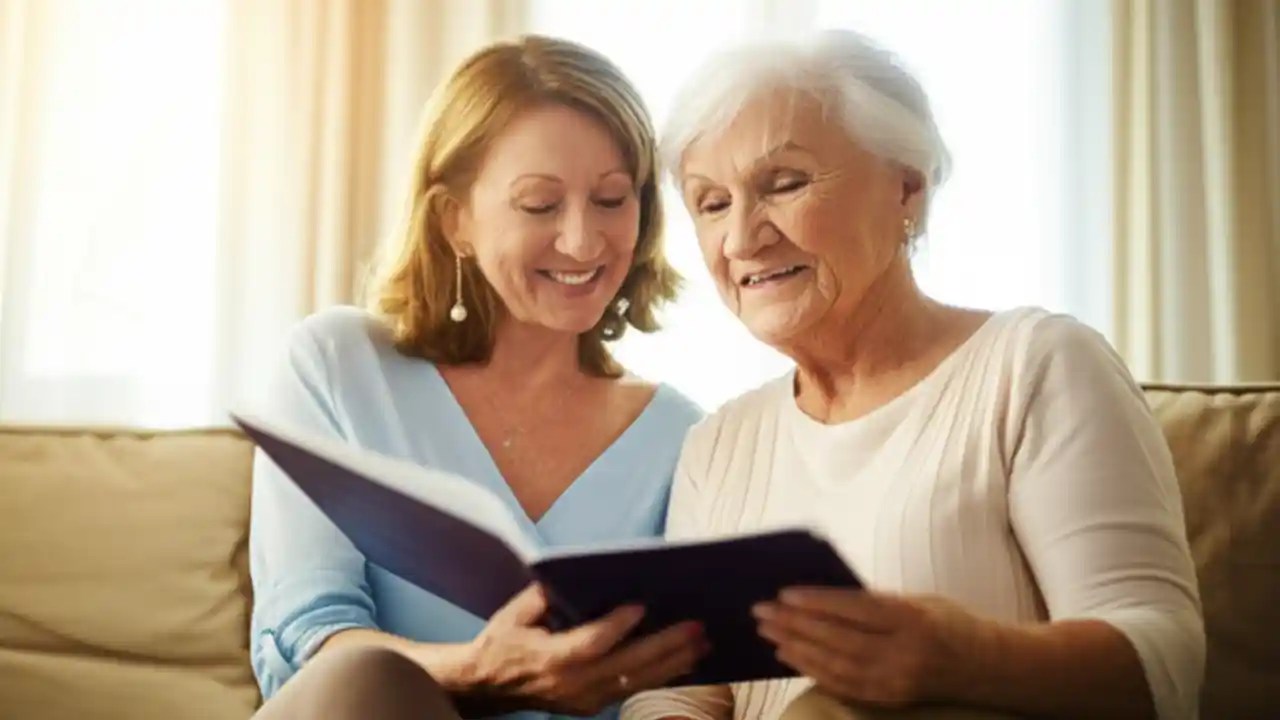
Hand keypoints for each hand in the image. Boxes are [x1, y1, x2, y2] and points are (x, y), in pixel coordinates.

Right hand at [461, 584, 708, 715]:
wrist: (486, 687)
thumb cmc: (502, 642)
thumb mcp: (514, 613)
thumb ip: (544, 596)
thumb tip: (576, 574)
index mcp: (550, 658)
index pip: (591, 643)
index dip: (617, 625)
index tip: (641, 604)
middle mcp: (572, 684)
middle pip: (626, 666)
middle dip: (665, 646)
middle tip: (696, 627)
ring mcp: (584, 699)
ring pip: (636, 683)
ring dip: (673, 663)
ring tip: (702, 643)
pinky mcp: (592, 707)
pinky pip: (632, 691)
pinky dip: (661, 676)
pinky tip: (685, 661)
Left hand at [754, 588, 987, 707]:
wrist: (988, 666)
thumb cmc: (949, 621)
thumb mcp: (918, 600)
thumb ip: (874, 602)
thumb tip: (822, 597)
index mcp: (912, 619)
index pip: (855, 609)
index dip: (817, 602)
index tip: (784, 594)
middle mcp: (904, 653)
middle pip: (840, 640)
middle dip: (796, 625)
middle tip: (763, 612)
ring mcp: (898, 681)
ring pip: (837, 667)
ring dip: (798, 649)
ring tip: (769, 633)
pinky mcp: (892, 699)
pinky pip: (845, 687)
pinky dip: (814, 671)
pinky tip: (792, 657)